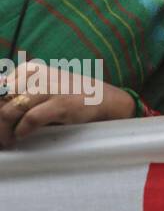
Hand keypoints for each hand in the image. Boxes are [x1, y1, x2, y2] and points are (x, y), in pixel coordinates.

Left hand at [0, 61, 135, 146]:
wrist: (105, 99)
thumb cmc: (70, 97)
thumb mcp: (42, 89)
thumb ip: (18, 94)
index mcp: (29, 70)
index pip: (0, 89)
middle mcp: (37, 75)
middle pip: (0, 100)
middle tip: (2, 136)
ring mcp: (50, 88)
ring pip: (10, 111)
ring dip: (4, 131)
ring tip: (8, 140)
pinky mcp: (61, 103)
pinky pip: (30, 119)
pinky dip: (22, 131)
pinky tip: (23, 135)